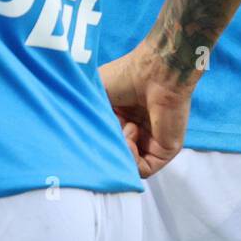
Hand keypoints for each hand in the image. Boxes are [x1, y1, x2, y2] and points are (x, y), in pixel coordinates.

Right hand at [99, 44, 192, 178]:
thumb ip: (86, 117)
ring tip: (120, 130)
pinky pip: (144, 169)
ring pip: (127, 166)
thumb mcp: (95, 94)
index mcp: (119, 119)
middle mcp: (134, 132)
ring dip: (119, 152)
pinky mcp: (164, 151)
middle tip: (103, 132)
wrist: (155, 71)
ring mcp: (149, 143)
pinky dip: (132, 160)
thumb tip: (76, 139)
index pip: (104, 142)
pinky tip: (130, 139)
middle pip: (114, 156)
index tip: (88, 133)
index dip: (95, 141)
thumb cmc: (124, 76)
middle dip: (106, 147)